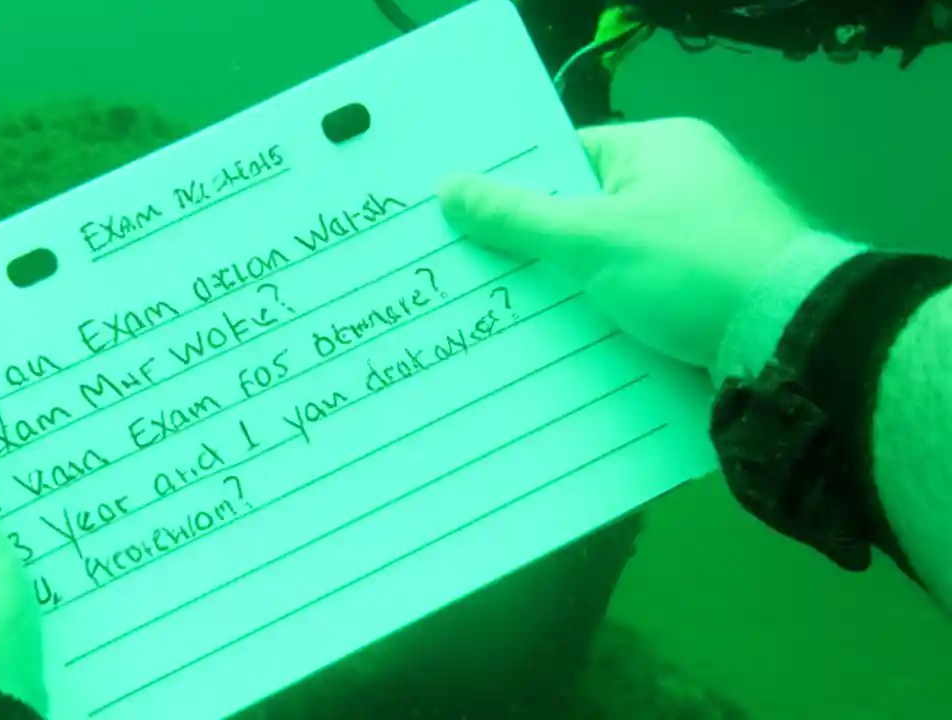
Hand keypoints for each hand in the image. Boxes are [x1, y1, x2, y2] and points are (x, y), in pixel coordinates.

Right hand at [437, 117, 813, 369]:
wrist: (792, 341)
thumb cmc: (689, 267)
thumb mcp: (593, 238)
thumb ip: (519, 218)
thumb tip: (447, 187)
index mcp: (663, 149)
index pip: (568, 157)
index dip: (515, 188)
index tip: (463, 222)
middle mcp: (685, 188)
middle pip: (586, 215)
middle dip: (536, 251)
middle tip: (471, 278)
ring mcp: (701, 245)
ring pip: (610, 266)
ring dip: (567, 295)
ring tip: (502, 322)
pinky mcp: (708, 297)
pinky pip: (638, 302)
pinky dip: (604, 323)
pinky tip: (558, 351)